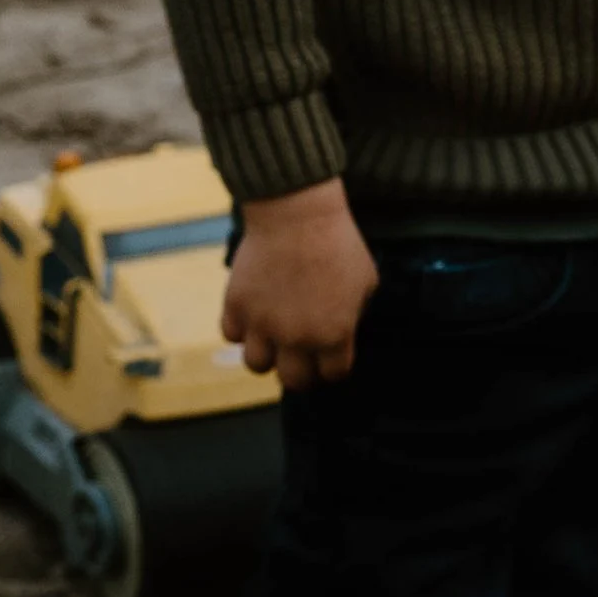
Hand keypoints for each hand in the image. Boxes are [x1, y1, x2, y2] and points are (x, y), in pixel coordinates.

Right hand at [222, 179, 377, 389]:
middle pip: (294, 381)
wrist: (297, 215)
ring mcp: (263, 323)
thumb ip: (354, 314)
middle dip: (301, 373)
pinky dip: (241, 329)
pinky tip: (254, 315)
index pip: (333, 375)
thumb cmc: (338, 243)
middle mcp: (297, 338)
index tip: (330, 358)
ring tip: (274, 339)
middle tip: (301, 358)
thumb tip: (343, 329)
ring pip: (257, 365)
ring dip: (267, 355)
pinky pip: (232, 334)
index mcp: (334, 335)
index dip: (333, 368)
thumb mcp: (365, 282)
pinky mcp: (236, 305)